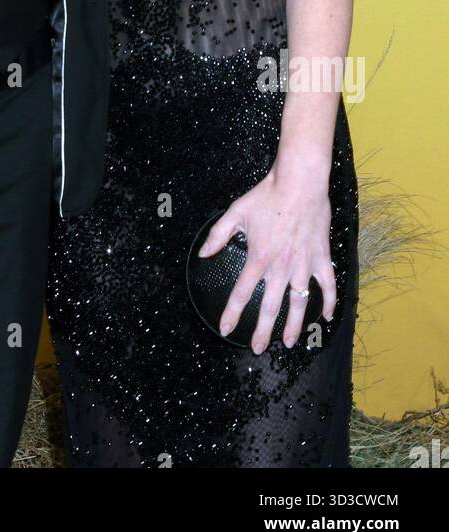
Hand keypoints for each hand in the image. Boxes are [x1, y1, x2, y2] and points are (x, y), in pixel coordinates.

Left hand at [197, 167, 335, 353]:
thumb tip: (203, 253)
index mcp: (259, 258)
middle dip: (262, 331)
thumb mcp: (235, 212)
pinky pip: (328, 286)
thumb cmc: (267, 196)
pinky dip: (329, 303)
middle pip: (270, 307)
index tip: (226, 329)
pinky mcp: (321, 258)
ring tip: (288, 343)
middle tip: (257, 348)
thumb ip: (218, 235)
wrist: (300, 183)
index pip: (242, 293)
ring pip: (299, 303)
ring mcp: (304, 265)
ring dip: (293, 326)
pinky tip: (326, 317)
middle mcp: (281, 267)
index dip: (232, 313)